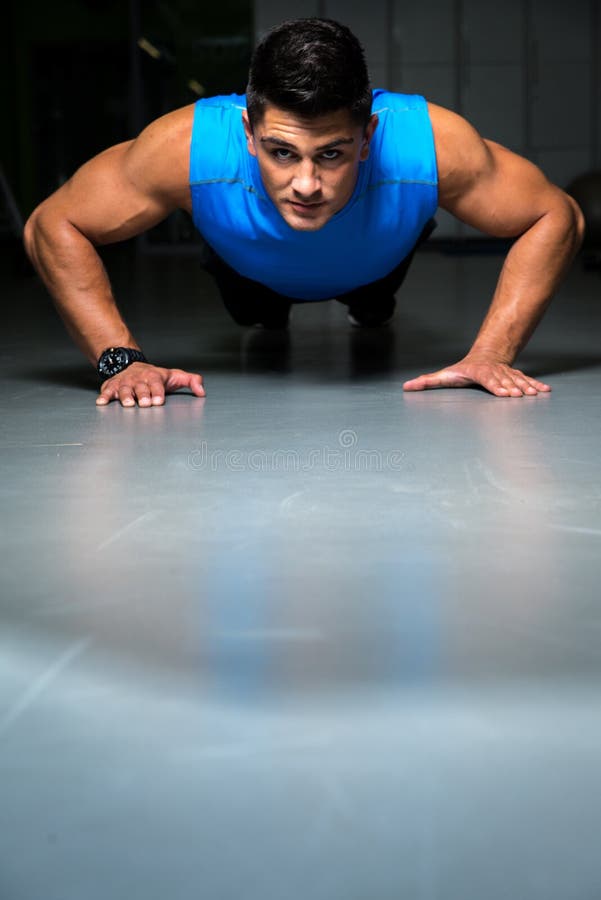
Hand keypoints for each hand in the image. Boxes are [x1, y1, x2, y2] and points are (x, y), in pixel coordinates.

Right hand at [96, 362, 205, 406]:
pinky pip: (107, 391)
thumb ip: (191, 381)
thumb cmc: (155, 376)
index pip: (157, 384)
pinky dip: (104, 396)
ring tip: (128, 404)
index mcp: (154, 377)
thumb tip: (202, 392)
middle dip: (143, 395)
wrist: (131, 365)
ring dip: (126, 396)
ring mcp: (125, 382)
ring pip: (124, 389)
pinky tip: (102, 403)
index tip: (159, 401)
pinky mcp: (112, 386)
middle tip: (145, 404)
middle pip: (141, 387)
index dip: (158, 392)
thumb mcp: (175, 376)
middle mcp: (139, 379)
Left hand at [402, 354, 550, 397]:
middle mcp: (495, 373)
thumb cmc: (462, 370)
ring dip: (528, 388)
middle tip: (522, 396)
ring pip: (518, 381)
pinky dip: (536, 386)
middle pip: (505, 381)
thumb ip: (426, 382)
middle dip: (514, 389)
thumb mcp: (444, 375)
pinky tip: (545, 392)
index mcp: (480, 373)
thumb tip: (407, 386)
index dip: (496, 386)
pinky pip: (527, 381)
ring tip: (536, 395)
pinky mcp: (515, 377)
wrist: (485, 357)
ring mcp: (507, 375)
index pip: (489, 380)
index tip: (504, 393)